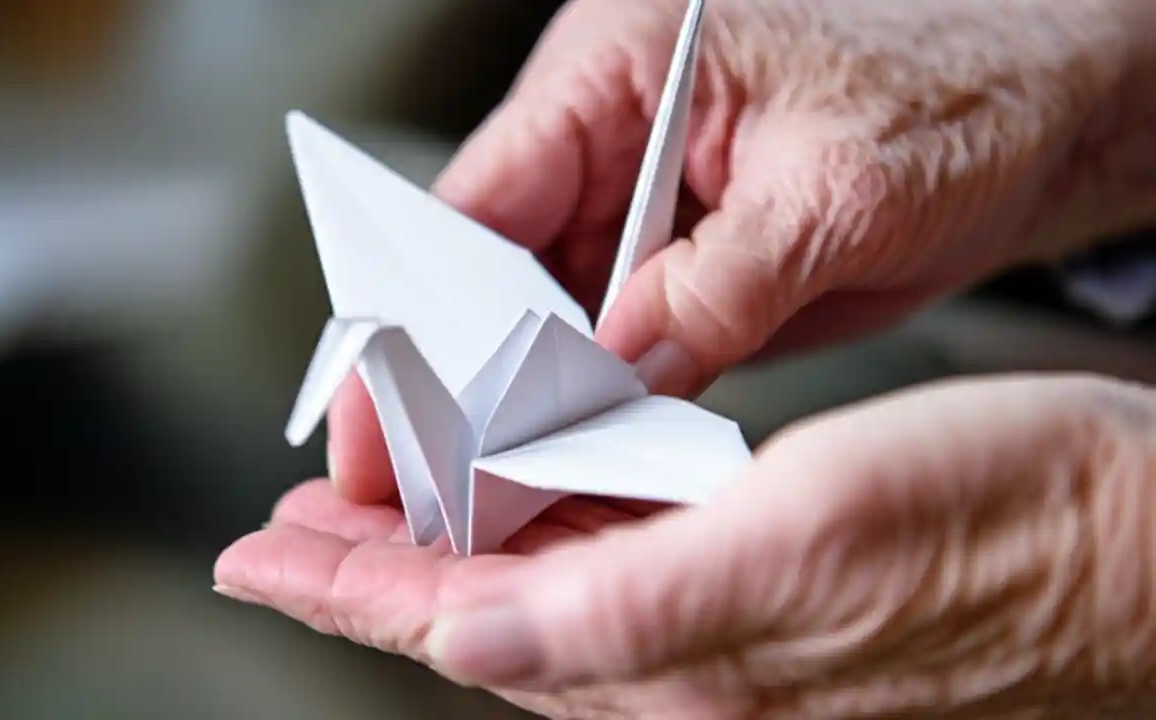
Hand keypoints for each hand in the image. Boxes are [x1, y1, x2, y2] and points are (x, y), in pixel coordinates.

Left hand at [217, 374, 1155, 717]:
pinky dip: (534, 528)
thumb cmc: (989, 533)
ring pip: (532, 588)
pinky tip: (515, 502)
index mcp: (670, 660)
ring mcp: (715, 619)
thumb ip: (628, 615)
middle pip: (476, 613)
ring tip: (365, 518)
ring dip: (440, 550)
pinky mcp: (753, 571)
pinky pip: (607, 560)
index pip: (458, 626)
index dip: (346, 591)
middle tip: (283, 534)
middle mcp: (678, 655)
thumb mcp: (799, 551)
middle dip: (369, 572)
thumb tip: (466, 639)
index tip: (261, 556)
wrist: (1122, 543)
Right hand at [327, 0, 1147, 502]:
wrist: (1044, 111)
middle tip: (452, 463)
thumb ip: (717, 285)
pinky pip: (613, 331)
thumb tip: (615, 372)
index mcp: (620, 65)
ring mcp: (647, 196)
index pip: (484, 191)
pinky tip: (593, 441)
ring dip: (537, 386)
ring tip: (520, 468)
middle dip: (475, 361)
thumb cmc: (961, 91)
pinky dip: (602, 391)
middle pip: (497, 259)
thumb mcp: (839, 191)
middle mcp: (615, 127)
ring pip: (548, 305)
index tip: (400, 397)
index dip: (431, 304)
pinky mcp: (684, 253)